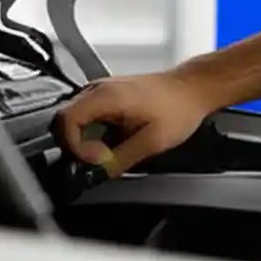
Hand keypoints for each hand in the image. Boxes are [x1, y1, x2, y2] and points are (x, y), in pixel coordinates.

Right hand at [53, 71, 213, 176]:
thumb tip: (101, 172)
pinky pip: (91, 116)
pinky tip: (118, 140)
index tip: (95, 159)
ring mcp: (103, 90)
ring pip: (78, 120)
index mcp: (106, 96)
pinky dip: (97, 132)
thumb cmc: (180, 107)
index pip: (66, 121)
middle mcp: (99, 89)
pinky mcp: (109, 95)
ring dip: (89, 140)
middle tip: (104, 159)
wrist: (195, 87)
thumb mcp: (153, 141)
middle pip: (67, 120)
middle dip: (80, 146)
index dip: (74, 146)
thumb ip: (122, 158)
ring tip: (114, 150)